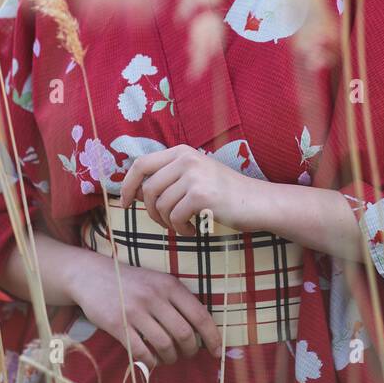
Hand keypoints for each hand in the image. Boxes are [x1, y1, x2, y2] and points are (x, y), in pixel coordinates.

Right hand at [70, 247, 223, 367]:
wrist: (91, 276)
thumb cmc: (131, 282)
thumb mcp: (157, 281)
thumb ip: (177, 301)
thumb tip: (202, 331)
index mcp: (169, 285)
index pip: (199, 315)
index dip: (212, 336)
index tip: (217, 352)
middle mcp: (154, 297)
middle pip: (184, 334)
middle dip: (191, 350)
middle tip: (188, 353)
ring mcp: (135, 311)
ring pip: (165, 345)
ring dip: (172, 358)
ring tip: (170, 357)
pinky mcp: (117, 325)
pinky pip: (142, 352)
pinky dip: (151, 362)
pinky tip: (152, 360)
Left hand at [119, 144, 261, 235]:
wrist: (257, 202)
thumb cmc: (224, 194)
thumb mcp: (195, 176)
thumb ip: (169, 177)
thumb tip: (132, 190)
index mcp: (182, 152)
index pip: (141, 164)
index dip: (128, 185)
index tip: (126, 203)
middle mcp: (186, 159)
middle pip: (148, 189)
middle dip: (151, 212)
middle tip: (165, 223)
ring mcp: (194, 176)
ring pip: (160, 206)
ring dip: (168, 223)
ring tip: (183, 226)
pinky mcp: (201, 195)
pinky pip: (174, 217)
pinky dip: (181, 229)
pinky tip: (193, 230)